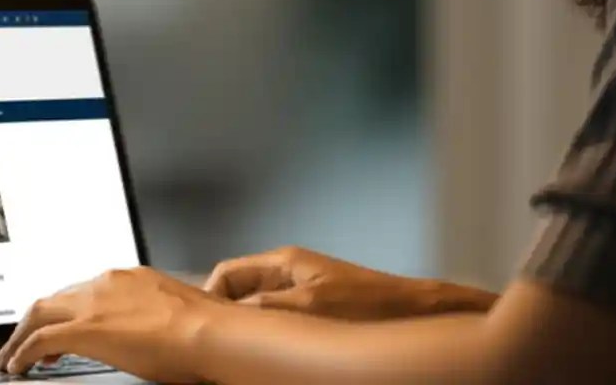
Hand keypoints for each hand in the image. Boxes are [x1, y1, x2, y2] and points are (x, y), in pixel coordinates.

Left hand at [0, 266, 224, 381]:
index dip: (68, 310)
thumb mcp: (174, 316)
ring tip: (13, 356)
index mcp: (129, 280)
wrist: (208, 331)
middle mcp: (107, 283)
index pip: (85, 292)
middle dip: (37, 319)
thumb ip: (154, 320)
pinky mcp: (85, 328)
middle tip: (25, 341)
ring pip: (41, 312)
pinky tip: (18, 365)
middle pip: (56, 298)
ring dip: (23, 334)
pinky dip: (23, 351)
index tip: (60, 326)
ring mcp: (94, 303)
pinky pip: (41, 338)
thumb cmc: (205, 329)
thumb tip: (156, 335)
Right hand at [204, 246, 496, 320]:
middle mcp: (288, 273)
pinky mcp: (314, 309)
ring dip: (249, 327)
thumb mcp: (309, 306)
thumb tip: (230, 315)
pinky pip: (276, 321)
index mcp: (282, 263)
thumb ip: (265, 307)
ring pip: (256, 310)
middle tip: (218, 342)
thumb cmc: (371, 303)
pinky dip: (268, 335)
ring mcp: (301, 291)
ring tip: (245, 348)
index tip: (202, 324)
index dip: (208, 297)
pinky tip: (273, 352)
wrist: (414, 311)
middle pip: (237, 292)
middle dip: (226, 315)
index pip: (225, 273)